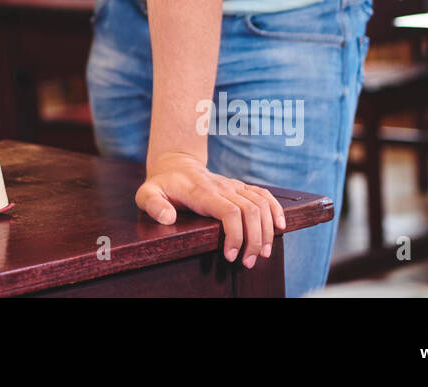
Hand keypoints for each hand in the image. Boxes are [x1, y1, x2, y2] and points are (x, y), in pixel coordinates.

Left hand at [136, 151, 285, 268]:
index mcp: (202, 191)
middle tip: (248, 262)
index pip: (230, 211)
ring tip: (262, 254)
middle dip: (255, 240)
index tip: (230, 255)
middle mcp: (222, 186)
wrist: (175, 164)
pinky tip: (280, 227)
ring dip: (267, 231)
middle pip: (250, 211)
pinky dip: (275, 210)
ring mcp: (234, 185)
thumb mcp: (147, 193)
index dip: (235, 235)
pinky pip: (264, 195)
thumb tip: (168, 218)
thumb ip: (153, 204)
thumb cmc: (162, 184)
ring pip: (261, 204)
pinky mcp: (241, 187)